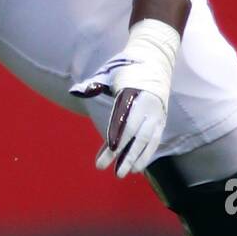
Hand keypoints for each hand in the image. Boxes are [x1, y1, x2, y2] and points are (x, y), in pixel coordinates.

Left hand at [70, 19, 179, 177]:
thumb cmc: (126, 70)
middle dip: (125, 154)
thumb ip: (95, 84)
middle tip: (112, 171)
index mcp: (133, 93)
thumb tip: (76, 91)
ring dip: (136, 158)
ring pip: (147, 141)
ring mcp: (156, 114)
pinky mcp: (161, 121)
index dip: (117, 135)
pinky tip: (136, 167)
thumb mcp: (110, 73)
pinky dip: (146, 155)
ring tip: (124, 173)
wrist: (154, 62)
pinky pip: (153, 141)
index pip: (124, 118)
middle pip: (135, 134)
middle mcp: (147, 105)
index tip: (110, 150)